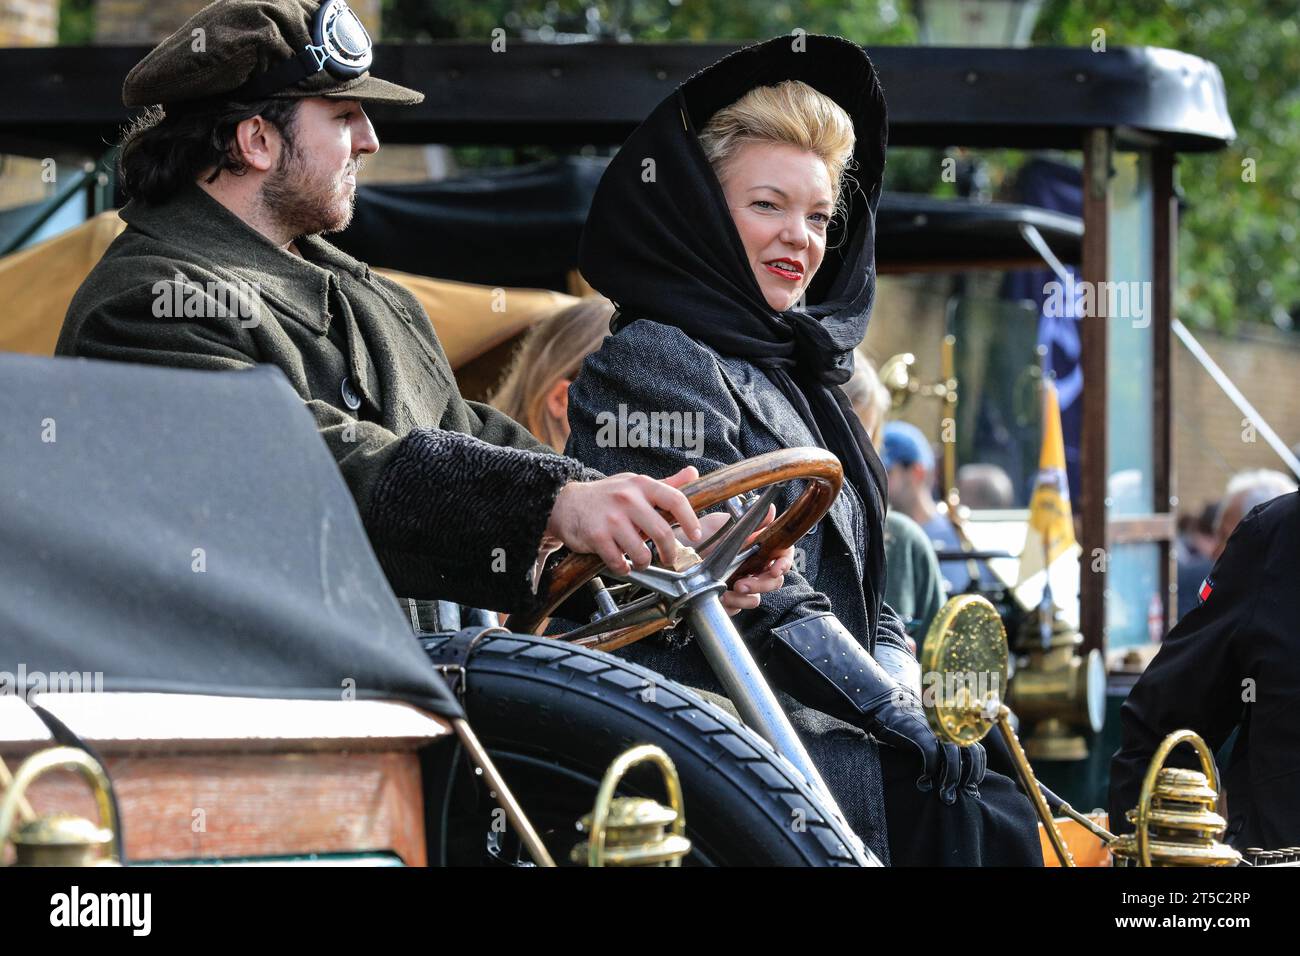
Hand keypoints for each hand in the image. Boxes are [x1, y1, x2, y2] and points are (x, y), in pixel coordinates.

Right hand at [545, 467, 702, 575]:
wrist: (565, 504)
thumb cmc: (606, 496)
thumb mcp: (634, 484)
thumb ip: (665, 483)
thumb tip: (693, 474)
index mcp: (641, 485)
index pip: (675, 500)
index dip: (690, 520)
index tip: (696, 536)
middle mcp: (628, 499)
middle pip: (662, 532)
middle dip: (669, 552)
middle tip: (669, 558)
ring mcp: (611, 518)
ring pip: (641, 552)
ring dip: (643, 562)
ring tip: (639, 560)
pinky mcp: (596, 536)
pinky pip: (619, 561)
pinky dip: (623, 568)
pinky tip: (621, 562)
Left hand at [689, 509, 792, 614]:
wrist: (677, 550)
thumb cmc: (701, 535)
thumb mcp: (725, 523)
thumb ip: (751, 520)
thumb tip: (771, 510)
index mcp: (758, 548)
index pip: (783, 556)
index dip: (784, 563)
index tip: (776, 568)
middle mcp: (753, 566)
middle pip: (774, 581)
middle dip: (761, 585)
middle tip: (743, 584)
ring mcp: (741, 582)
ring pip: (756, 598)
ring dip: (745, 598)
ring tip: (729, 592)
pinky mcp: (729, 598)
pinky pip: (737, 608)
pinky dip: (731, 606)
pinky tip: (721, 599)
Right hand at [868, 688, 986, 802]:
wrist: (887, 710)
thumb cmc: (911, 731)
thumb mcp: (933, 741)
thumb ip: (946, 756)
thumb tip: (960, 782)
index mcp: (955, 731)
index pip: (978, 752)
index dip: (977, 771)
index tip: (970, 788)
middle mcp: (949, 730)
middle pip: (972, 753)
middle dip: (968, 777)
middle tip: (958, 794)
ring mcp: (935, 730)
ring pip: (954, 756)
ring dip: (951, 778)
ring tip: (944, 795)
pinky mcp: (920, 732)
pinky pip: (931, 754)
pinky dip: (930, 770)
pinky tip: (923, 782)